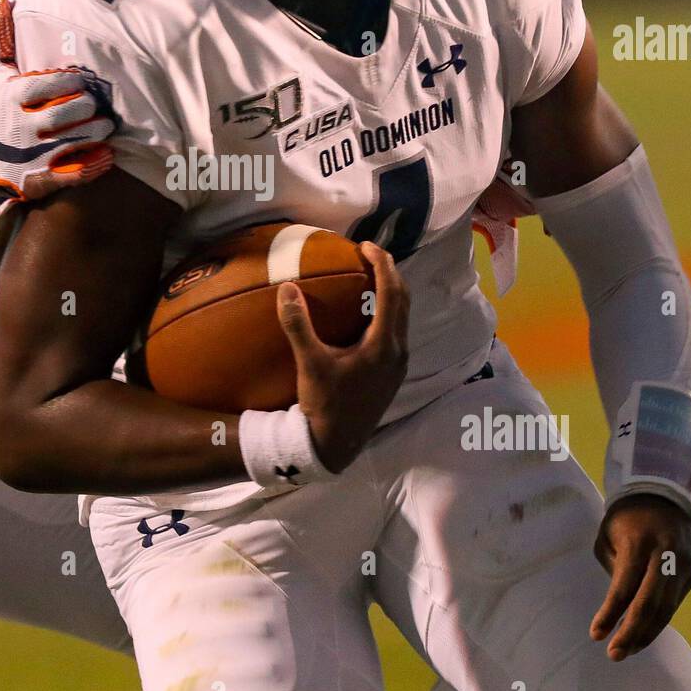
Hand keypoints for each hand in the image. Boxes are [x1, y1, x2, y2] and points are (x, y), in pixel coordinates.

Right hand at [0, 0, 114, 202]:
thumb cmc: (2, 110)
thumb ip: (2, 40)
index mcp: (11, 98)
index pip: (51, 83)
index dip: (73, 80)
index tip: (82, 81)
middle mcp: (21, 127)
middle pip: (70, 111)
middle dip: (90, 105)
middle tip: (97, 104)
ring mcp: (33, 156)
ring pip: (78, 138)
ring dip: (99, 130)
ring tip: (106, 124)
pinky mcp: (44, 179)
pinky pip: (77, 172)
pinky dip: (96, 164)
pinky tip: (107, 154)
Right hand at [276, 242, 409, 473]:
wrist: (337, 444)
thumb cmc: (324, 404)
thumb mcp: (309, 363)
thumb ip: (298, 325)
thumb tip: (287, 288)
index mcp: (383, 345)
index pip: (391, 292)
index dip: (382, 264)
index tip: (366, 246)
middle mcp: (398, 351)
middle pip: (403, 299)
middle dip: (390, 272)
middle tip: (369, 254)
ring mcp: (399, 363)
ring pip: (403, 316)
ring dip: (391, 291)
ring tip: (370, 276)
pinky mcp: (394, 373)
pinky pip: (398, 330)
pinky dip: (388, 311)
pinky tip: (368, 312)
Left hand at [590, 493, 690, 660]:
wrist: (665, 497)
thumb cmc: (626, 518)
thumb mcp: (609, 536)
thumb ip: (614, 569)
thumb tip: (618, 605)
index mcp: (639, 544)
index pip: (624, 588)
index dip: (610, 614)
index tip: (595, 635)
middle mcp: (665, 557)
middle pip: (649, 604)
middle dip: (631, 633)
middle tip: (614, 655)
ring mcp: (683, 566)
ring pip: (666, 609)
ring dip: (646, 634)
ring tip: (627, 651)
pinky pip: (673, 603)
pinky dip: (658, 622)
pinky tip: (644, 634)